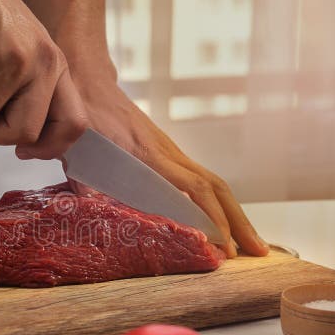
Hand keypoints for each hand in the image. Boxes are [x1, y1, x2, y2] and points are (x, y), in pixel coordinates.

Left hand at [63, 63, 268, 257]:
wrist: (89, 81)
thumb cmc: (82, 118)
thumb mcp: (77, 149)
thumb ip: (83, 178)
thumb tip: (87, 204)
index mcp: (150, 155)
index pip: (195, 188)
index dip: (212, 218)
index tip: (223, 245)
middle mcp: (168, 153)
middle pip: (216, 188)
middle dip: (239, 222)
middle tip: (257, 252)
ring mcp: (171, 151)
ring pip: (214, 184)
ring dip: (235, 214)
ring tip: (251, 244)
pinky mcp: (168, 152)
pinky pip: (202, 179)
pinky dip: (218, 203)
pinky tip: (223, 222)